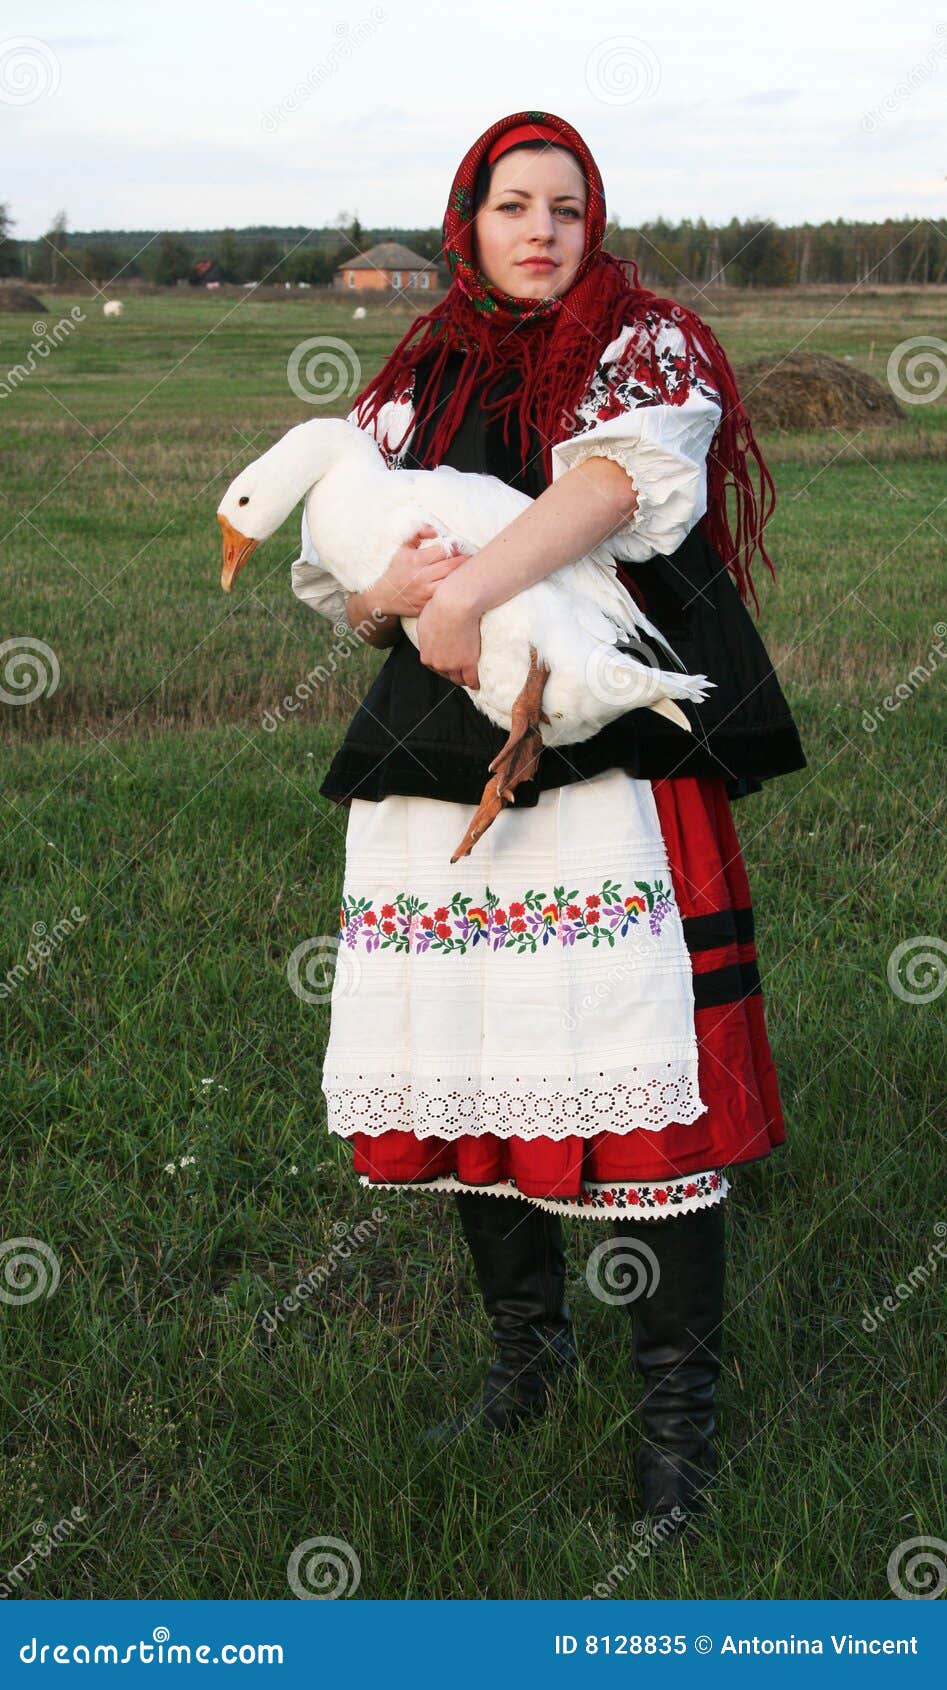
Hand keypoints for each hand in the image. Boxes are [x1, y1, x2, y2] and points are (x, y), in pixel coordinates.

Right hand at [375, 526, 468, 616]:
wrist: (382, 597)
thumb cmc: (395, 570)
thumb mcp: (402, 548)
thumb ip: (418, 533)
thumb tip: (435, 531)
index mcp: (416, 560)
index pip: (444, 551)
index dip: (456, 548)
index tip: (462, 548)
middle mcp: (421, 577)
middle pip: (453, 567)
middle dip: (465, 561)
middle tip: (473, 558)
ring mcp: (425, 594)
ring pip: (452, 584)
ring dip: (462, 577)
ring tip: (469, 572)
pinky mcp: (427, 607)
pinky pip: (447, 598)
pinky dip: (454, 592)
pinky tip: (459, 588)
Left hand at [416, 574, 480, 689]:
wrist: (455, 606)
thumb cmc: (439, 609)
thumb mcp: (425, 624)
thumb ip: (426, 637)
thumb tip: (429, 639)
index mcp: (426, 656)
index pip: (434, 667)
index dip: (443, 664)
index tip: (450, 663)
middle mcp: (438, 664)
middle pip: (446, 675)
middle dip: (453, 672)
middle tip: (461, 670)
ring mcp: (453, 665)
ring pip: (459, 680)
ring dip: (464, 679)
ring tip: (470, 678)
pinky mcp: (468, 664)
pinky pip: (472, 680)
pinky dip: (475, 683)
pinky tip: (477, 683)